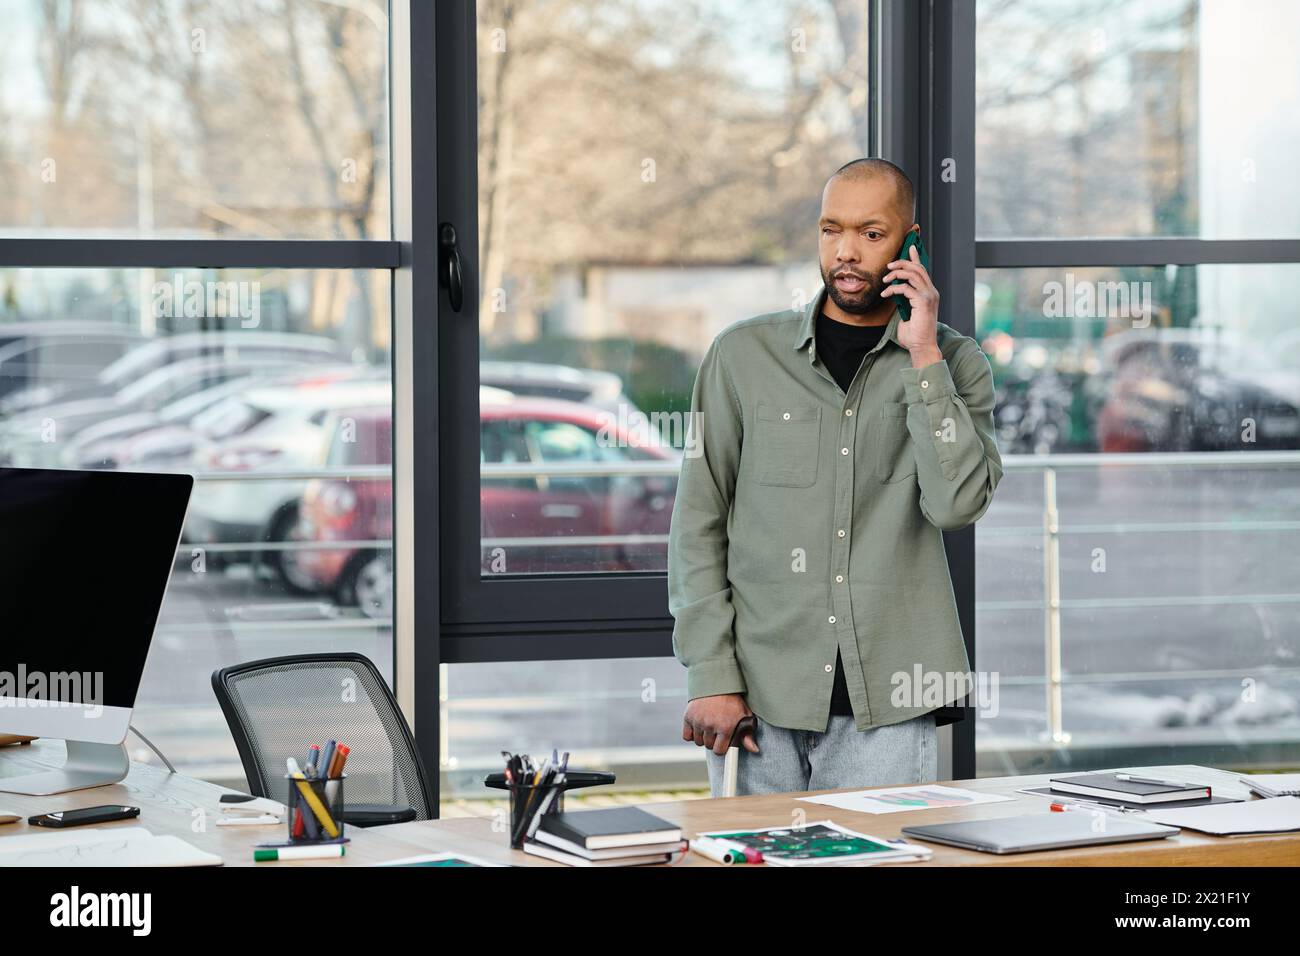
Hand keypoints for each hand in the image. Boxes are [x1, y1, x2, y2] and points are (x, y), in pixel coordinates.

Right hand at [682, 694, 759, 755]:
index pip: (719, 751)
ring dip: (704, 737)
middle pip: (709, 746)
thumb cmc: (733, 701)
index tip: (724, 744)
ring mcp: (698, 721)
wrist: (717, 683)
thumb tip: (754, 750)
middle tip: (718, 730)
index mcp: (726, 727)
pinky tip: (699, 727)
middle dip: (714, 741)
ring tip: (710, 726)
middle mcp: (710, 725)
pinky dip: (692, 734)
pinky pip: (687, 736)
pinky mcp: (688, 716)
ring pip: (698, 742)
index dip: (722, 748)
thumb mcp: (745, 716)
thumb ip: (748, 735)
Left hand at [883, 243, 941, 366]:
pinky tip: (885, 294)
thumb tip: (893, 291)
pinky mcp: (923, 302)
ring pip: (913, 274)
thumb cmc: (914, 333)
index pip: (923, 271)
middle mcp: (931, 292)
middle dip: (903, 263)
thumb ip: (903, 300)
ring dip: (897, 273)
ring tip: (885, 279)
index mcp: (929, 293)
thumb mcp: (906, 312)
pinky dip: (893, 289)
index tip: (910, 247)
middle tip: (889, 265)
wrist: (921, 346)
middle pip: (918, 268)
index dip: (916, 258)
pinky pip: (906, 288)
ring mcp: (929, 296)